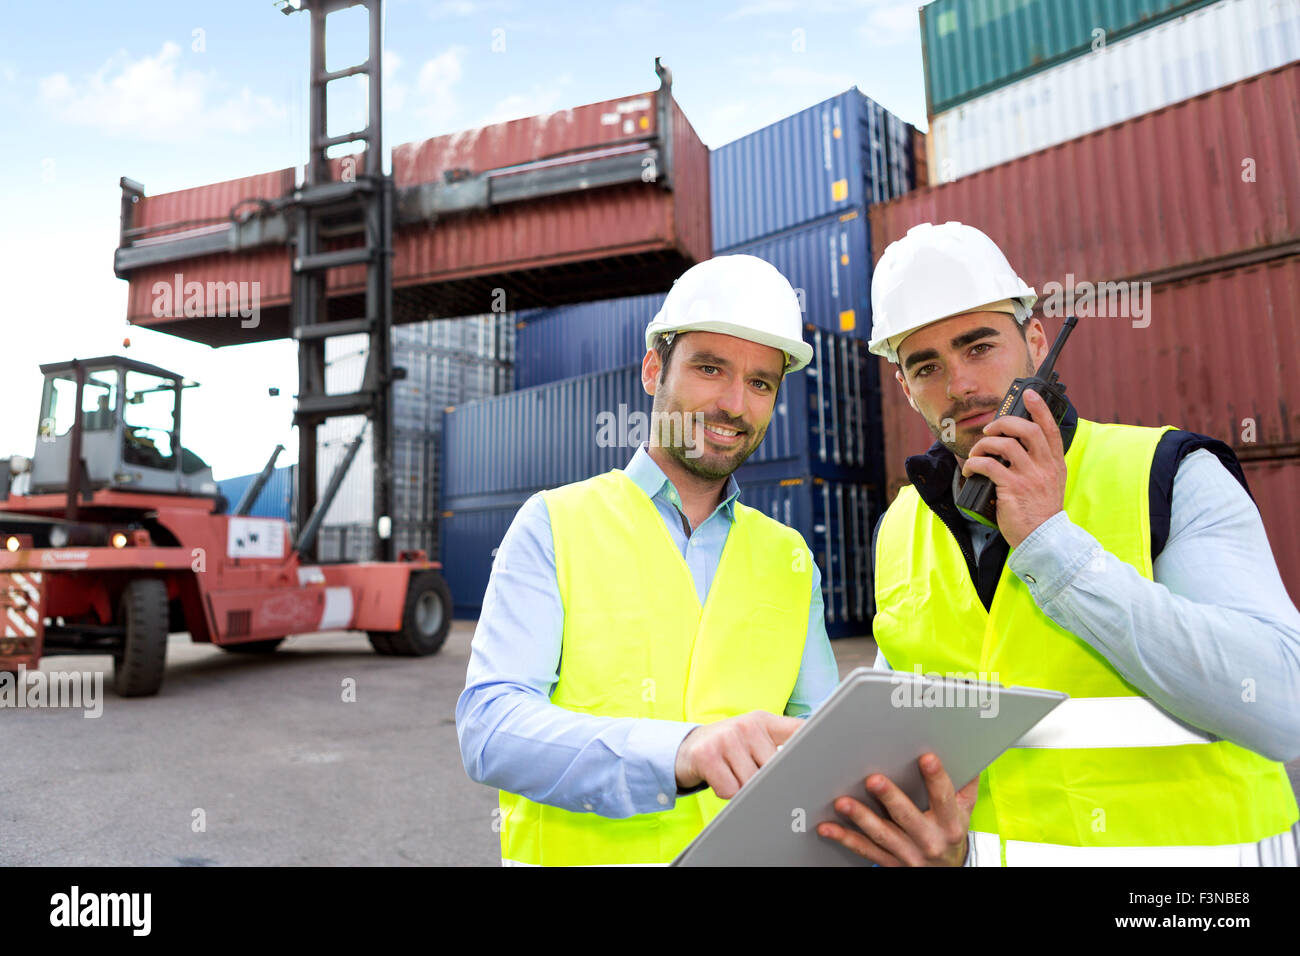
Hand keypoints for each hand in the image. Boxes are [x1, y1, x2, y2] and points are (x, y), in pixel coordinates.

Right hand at [674, 711, 803, 798]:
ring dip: (742, 788)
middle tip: (751, 774)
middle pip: (773, 769)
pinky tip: (719, 777)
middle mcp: (746, 725)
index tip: (827, 757)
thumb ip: (782, 741)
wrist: (686, 748)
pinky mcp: (707, 755)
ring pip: (751, 783)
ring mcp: (725, 738)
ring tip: (732, 773)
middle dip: (766, 780)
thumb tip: (812, 758)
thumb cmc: (728, 747)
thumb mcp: (755, 736)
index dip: (813, 743)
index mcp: (763, 720)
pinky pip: (730, 790)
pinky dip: (725, 791)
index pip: (797, 730)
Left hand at [816, 753, 977, 865]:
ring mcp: (909, 854)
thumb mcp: (965, 813)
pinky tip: (827, 828)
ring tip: (843, 802)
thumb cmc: (951, 835)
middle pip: (908, 816)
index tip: (926, 757)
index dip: (937, 778)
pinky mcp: (891, 864)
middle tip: (873, 779)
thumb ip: (965, 786)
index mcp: (950, 824)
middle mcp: (930, 841)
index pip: (945, 798)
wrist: (946, 874)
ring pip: (882, 834)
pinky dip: (845, 838)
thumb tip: (970, 754)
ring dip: (861, 818)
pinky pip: (865, 850)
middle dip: (890, 798)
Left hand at [962, 388, 1066, 547]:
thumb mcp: (1049, 483)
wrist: (1042, 539)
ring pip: (1005, 445)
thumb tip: (1014, 445)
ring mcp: (1029, 477)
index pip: (1050, 428)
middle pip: (1027, 430)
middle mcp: (1045, 467)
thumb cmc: (1039, 511)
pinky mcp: (1012, 488)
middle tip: (991, 429)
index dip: (1040, 408)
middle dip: (1005, 422)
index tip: (1029, 393)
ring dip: (984, 445)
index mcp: (1055, 464)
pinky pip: (989, 466)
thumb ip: (1039, 464)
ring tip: (976, 453)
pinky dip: (974, 464)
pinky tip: (969, 471)